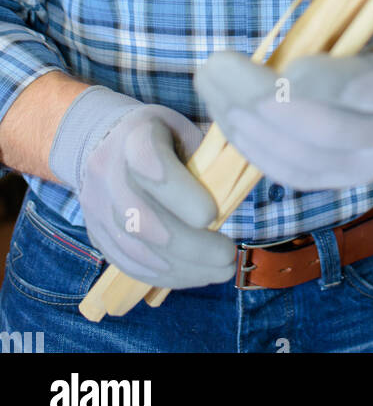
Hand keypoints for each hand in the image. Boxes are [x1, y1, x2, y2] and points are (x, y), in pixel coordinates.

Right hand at [50, 88, 236, 288]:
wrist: (105, 141)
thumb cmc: (159, 136)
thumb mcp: (185, 129)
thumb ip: (208, 155)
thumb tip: (241, 184)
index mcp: (135, 136)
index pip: (149, 163)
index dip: (180, 193)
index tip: (212, 214)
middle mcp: (107, 172)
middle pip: (141, 219)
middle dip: (190, 245)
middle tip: (227, 254)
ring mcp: (97, 207)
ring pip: (136, 249)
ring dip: (182, 267)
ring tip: (220, 269)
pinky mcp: (97, 234)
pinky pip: (129, 264)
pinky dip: (165, 276)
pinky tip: (195, 274)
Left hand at [193, 0, 372, 190]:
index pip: (369, 87)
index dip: (324, 82)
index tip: (281, 67)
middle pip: (323, 129)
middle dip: (261, 99)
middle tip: (215, 64)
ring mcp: (368, 170)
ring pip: (299, 158)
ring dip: (244, 123)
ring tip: (210, 83)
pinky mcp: (341, 184)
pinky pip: (289, 173)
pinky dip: (252, 145)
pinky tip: (227, 113)